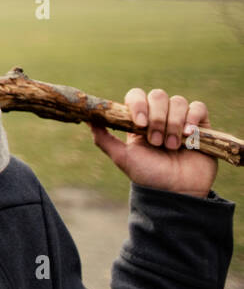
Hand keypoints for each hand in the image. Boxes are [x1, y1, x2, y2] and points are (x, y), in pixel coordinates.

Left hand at [89, 88, 216, 197]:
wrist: (175, 192)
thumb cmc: (148, 176)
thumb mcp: (122, 157)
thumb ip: (103, 138)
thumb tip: (87, 118)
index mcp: (139, 120)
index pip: (136, 95)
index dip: (138, 105)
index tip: (139, 124)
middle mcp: (159, 116)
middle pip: (157, 95)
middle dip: (157, 119)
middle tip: (156, 142)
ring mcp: (180, 120)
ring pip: (177, 101)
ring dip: (173, 124)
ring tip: (171, 146)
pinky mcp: (200, 126)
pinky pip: (199, 108)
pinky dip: (192, 118)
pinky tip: (188, 135)